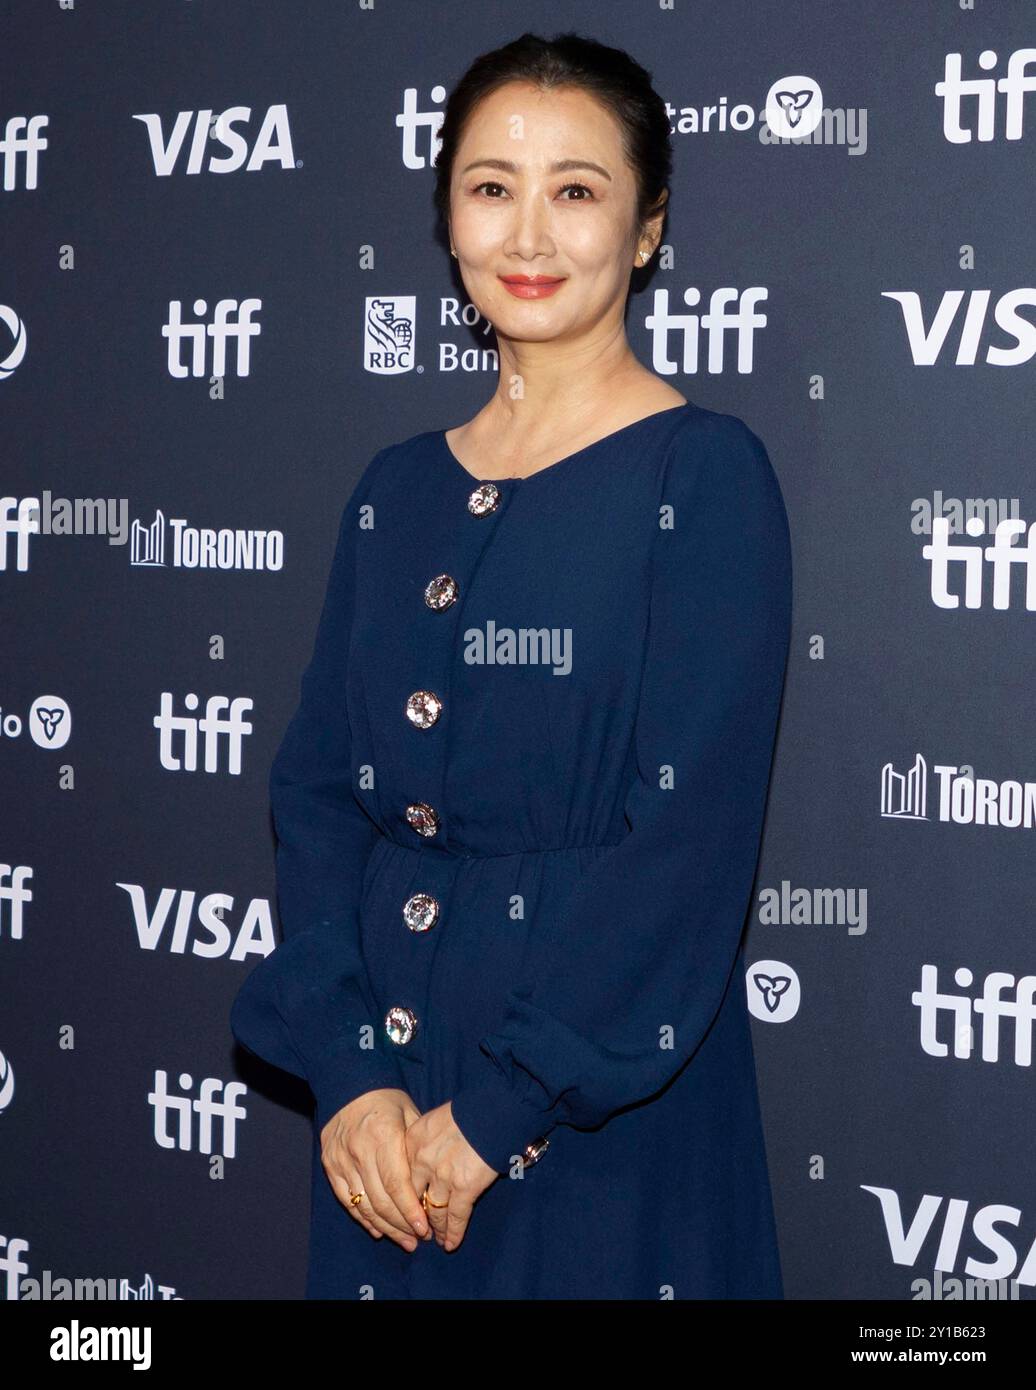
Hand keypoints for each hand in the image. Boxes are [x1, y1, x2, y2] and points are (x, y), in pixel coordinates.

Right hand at [320, 1088, 428, 1251]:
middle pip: (381, 1200)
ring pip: (364, 1204)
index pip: (397, 1184)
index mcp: (383, 1136)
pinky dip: (362, 1218)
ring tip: (403, 1240)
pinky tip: (377, 1229)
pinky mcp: (330, 1165)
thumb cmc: (386, 1100)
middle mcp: (359, 1150)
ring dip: (385, 1227)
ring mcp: (341, 1159)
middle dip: (401, 1225)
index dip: (410, 1211)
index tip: (424, 1230)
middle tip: (418, 1239)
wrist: (349, 1084)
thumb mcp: (409, 1114)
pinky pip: (347, 1199)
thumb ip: (416, 1149)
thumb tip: (429, 1185)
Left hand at [405, 1101, 498, 1251]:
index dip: (401, 1196)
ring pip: (433, 1211)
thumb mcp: (434, 1120)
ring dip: (435, 1228)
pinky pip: (455, 1217)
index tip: (403, 1208)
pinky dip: (453, 1233)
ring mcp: (442, 1176)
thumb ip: (422, 1142)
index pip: (399, 1177)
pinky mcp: (464, 1188)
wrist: (495, 1110)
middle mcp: (421, 1161)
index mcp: (411, 1141)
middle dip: (414, 1217)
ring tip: (435, 1239)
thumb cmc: (469, 1111)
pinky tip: (451, 1244)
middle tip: (418, 1229)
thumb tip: (419, 1161)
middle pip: (411, 1198)